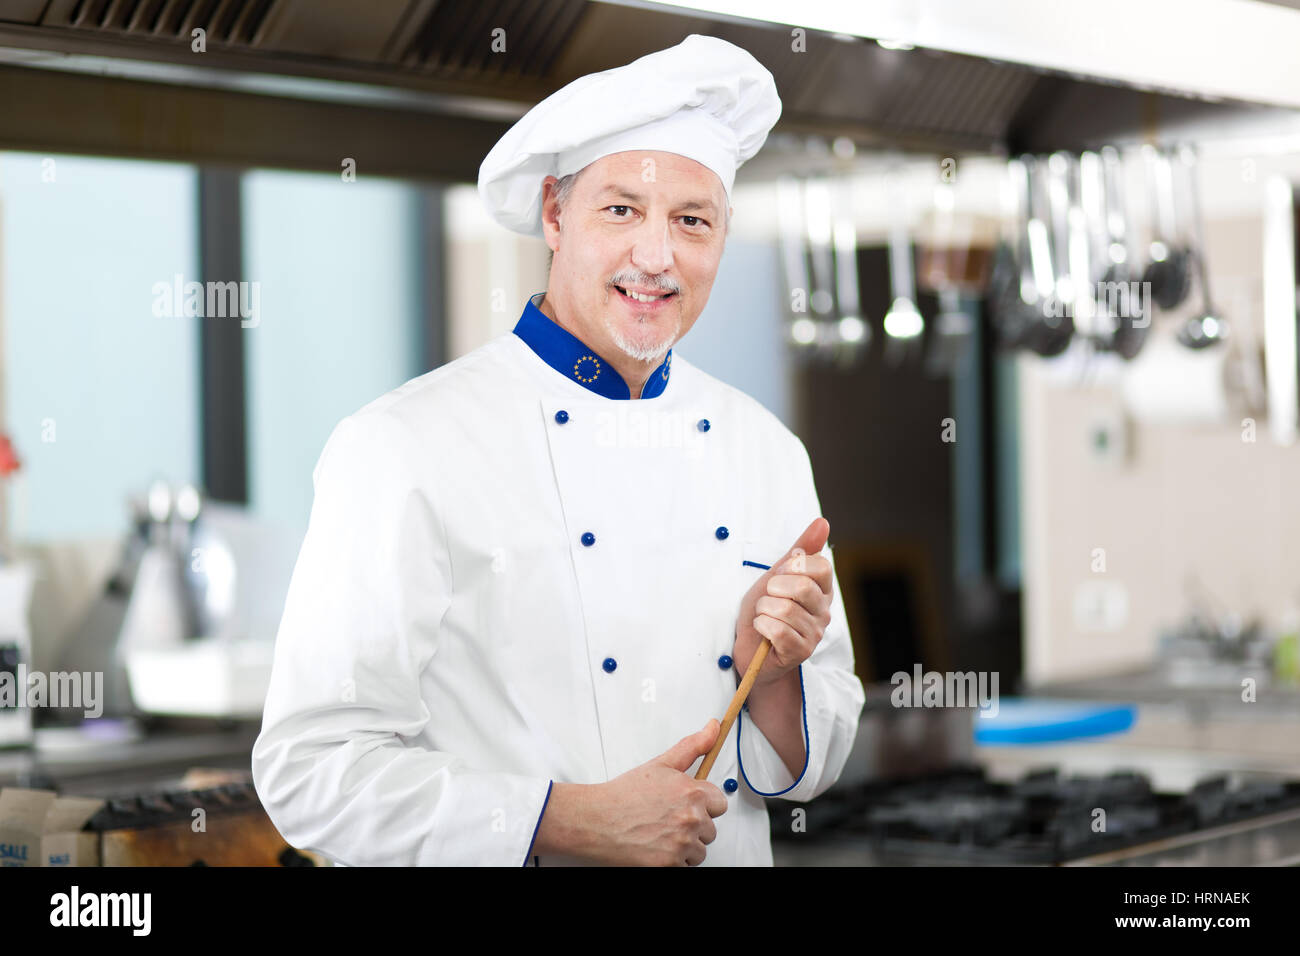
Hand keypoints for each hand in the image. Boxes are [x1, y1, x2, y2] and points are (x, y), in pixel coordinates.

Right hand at [535, 720, 727, 865]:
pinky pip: (686, 866)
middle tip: (667, 818)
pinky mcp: (671, 865)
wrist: (596, 820)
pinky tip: (656, 847)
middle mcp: (691, 819)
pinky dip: (674, 860)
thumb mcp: (660, 764)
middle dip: (693, 825)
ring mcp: (682, 844)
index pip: (719, 804)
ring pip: (700, 850)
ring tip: (660, 833)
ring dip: (685, 845)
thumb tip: (713, 727)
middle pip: (710, 829)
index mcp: (693, 793)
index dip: (704, 804)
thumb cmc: (624, 794)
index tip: (687, 804)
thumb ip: (693, 746)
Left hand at [732, 518, 832, 687]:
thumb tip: (823, 522)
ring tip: (764, 616)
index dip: (794, 566)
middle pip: (803, 587)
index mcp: (822, 590)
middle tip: (768, 598)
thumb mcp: (777, 575)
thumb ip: (800, 551)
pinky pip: (778, 630)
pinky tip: (762, 631)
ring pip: (785, 609)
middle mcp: (823, 612)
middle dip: (773, 589)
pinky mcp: (800, 652)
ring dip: (764, 610)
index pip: (822, 567)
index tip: (779, 574)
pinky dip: (761, 626)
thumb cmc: (765, 610)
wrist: (751, 649)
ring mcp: (814, 634)